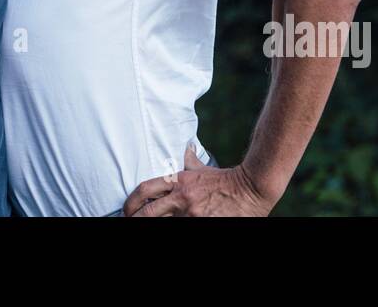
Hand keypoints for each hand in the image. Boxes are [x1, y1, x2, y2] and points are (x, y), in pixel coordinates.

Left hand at [123, 145, 276, 216]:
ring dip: (155, 224)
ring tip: (146, 225)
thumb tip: (185, 148)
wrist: (251, 188)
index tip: (126, 209)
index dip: (131, 201)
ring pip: (163, 224)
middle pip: (147, 213)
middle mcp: (182, 198)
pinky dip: (175, 227)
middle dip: (135, 219)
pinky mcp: (202, 224)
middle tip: (129, 221)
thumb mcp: (203, 168)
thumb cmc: (225, 179)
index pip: (145, 189)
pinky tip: (171, 226)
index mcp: (179, 181)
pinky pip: (181, 227)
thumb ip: (189, 161)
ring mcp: (191, 214)